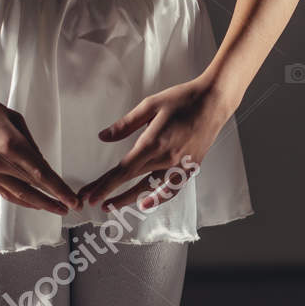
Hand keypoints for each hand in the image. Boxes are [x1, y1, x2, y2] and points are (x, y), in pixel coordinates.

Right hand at [0, 87, 76, 214]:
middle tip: (70, 208)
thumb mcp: (16, 120)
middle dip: (54, 201)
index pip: (41, 174)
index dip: (59, 190)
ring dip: (39, 205)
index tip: (72, 199)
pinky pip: (4, 192)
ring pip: (18, 196)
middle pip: (32, 189)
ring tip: (56, 208)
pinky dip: (21, 200)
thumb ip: (31, 144)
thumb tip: (43, 165)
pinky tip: (34, 202)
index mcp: (11, 145)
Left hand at [78, 76, 237, 210]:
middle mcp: (167, 158)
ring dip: (129, 200)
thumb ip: (126, 124)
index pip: (123, 171)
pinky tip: (145, 204)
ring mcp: (180, 165)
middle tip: (91, 201)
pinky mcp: (190, 167)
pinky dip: (158, 198)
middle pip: (132, 181)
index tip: (90, 196)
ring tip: (112, 206)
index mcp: (154, 142)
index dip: (104, 186)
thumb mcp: (150, 105)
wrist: (214, 101)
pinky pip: (171, 189)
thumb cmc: (183, 99)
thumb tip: (103, 137)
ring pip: (150, 189)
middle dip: (109, 193)